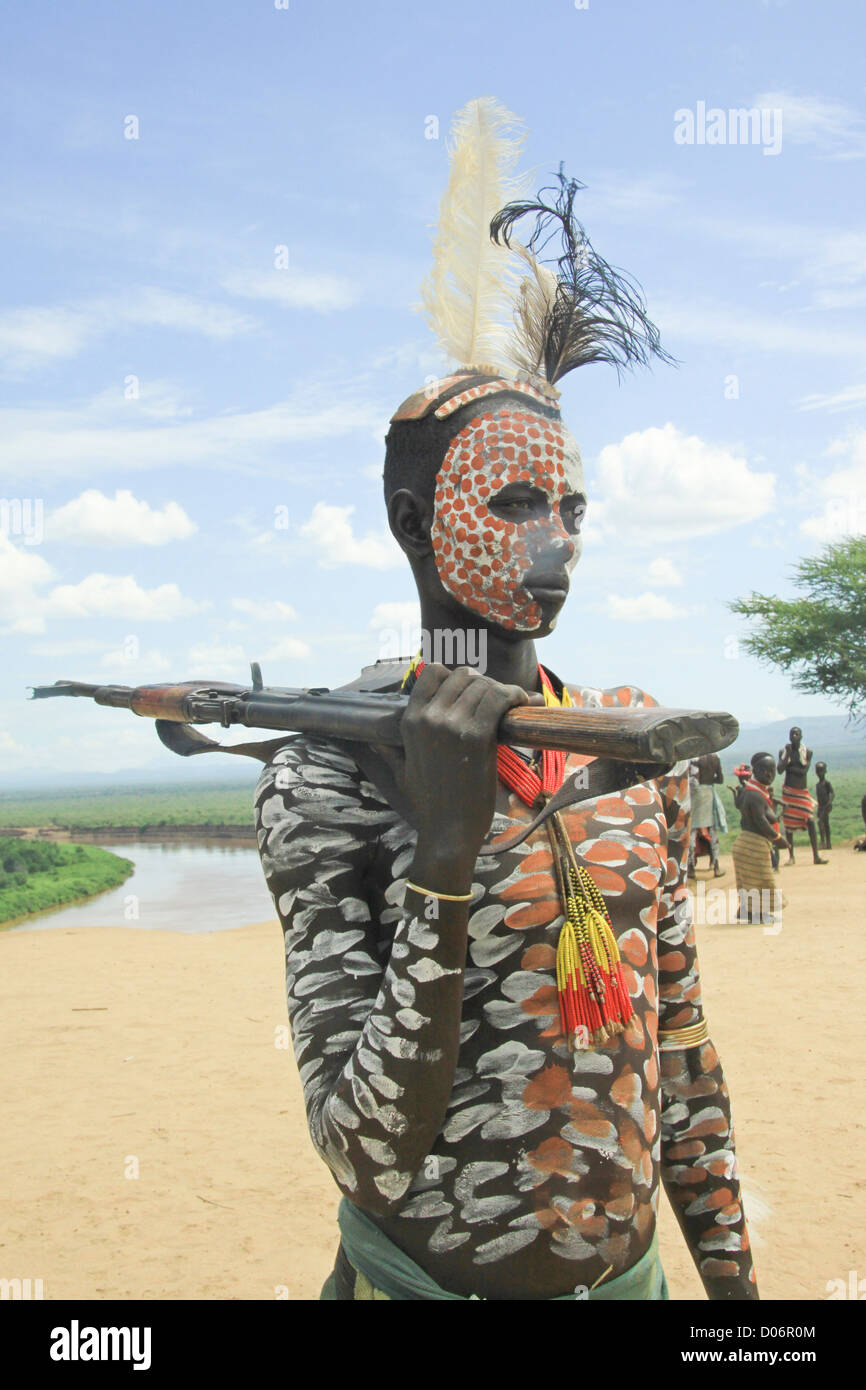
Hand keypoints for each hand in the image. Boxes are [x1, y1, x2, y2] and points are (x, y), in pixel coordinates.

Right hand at [377, 664, 539, 890]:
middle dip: (484, 683)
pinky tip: (525, 704)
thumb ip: (391, 752)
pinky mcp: (477, 736)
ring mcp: (452, 725)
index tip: (471, 690)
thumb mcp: (402, 773)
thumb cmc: (429, 805)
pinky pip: (500, 699)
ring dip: (505, 690)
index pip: (432, 672)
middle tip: (499, 699)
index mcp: (410, 721)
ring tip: (517, 701)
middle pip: (464, 676)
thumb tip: (375, 741)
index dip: (455, 676)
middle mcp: (429, 717)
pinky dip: (517, 696)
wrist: (447, 831)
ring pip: (484, 685)